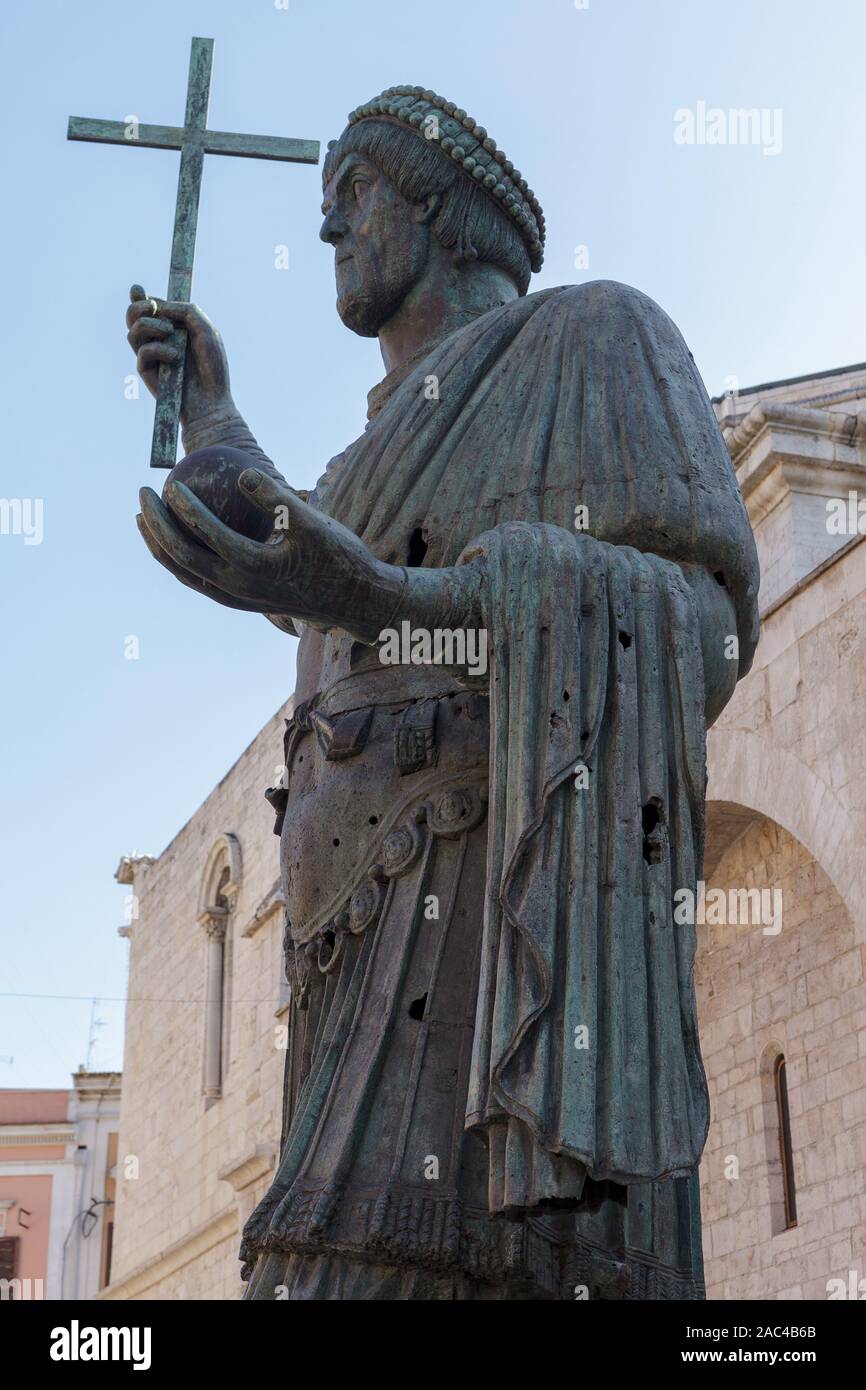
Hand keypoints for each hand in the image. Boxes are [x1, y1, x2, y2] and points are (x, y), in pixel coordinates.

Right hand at [125, 285, 231, 426]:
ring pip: (133, 330)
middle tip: (153, 307)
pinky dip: (158, 348)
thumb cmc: (212, 366)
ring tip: (169, 331)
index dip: (141, 297)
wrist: (211, 401)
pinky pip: (143, 351)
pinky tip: (174, 356)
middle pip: (134, 316)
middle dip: (139, 306)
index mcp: (174, 327)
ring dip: (149, 324)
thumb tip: (159, 304)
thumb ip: (185, 310)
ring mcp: (152, 354)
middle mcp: (159, 339)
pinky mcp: (146, 371)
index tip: (138, 289)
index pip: (152, 308)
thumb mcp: (205, 330)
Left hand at [137, 469, 405, 641]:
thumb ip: (277, 498)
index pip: (205, 534)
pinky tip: (176, 532)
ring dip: (158, 543)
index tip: (170, 480)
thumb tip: (243, 473)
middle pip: (180, 556)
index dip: (183, 507)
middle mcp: (237, 588)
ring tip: (145, 515)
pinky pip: (197, 577)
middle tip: (143, 491)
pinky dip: (179, 556)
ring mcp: (234, 599)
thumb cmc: (338, 556)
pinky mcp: (238, 601)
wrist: (352, 601)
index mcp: (253, 568)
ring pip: (183, 571)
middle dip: (155, 524)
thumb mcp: (314, 522)